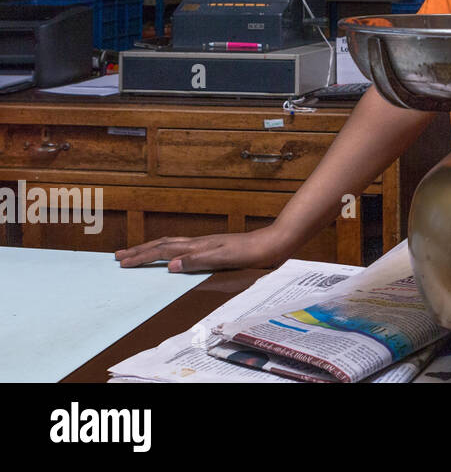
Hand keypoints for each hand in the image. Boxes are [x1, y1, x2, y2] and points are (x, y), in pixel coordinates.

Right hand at [115, 226, 291, 272]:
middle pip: (163, 245)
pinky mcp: (214, 248)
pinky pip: (183, 249)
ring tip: (137, 253)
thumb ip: (198, 261)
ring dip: (152, 249)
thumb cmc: (252, 252)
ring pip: (172, 245)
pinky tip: (172, 256)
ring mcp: (206, 244)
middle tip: (118, 256)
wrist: (274, 243)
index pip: (163, 251)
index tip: (122, 262)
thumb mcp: (225, 259)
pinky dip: (169, 252)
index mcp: (198, 246)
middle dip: (140, 250)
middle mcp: (199, 243)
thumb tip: (170, 266)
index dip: (142, 256)